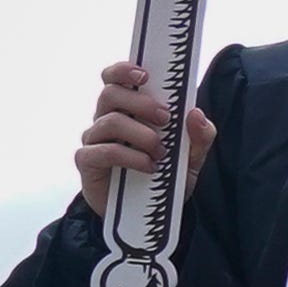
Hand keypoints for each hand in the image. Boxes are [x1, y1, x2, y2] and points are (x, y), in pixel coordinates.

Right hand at [71, 61, 208, 219]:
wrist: (149, 216)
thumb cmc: (166, 177)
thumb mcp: (191, 158)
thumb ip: (199, 137)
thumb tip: (196, 114)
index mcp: (128, 110)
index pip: (114, 79)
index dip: (123, 70)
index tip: (145, 76)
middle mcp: (106, 119)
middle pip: (110, 94)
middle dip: (141, 102)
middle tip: (165, 118)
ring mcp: (94, 140)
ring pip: (109, 121)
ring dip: (141, 134)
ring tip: (161, 152)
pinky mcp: (87, 162)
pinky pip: (103, 151)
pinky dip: (130, 157)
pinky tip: (148, 167)